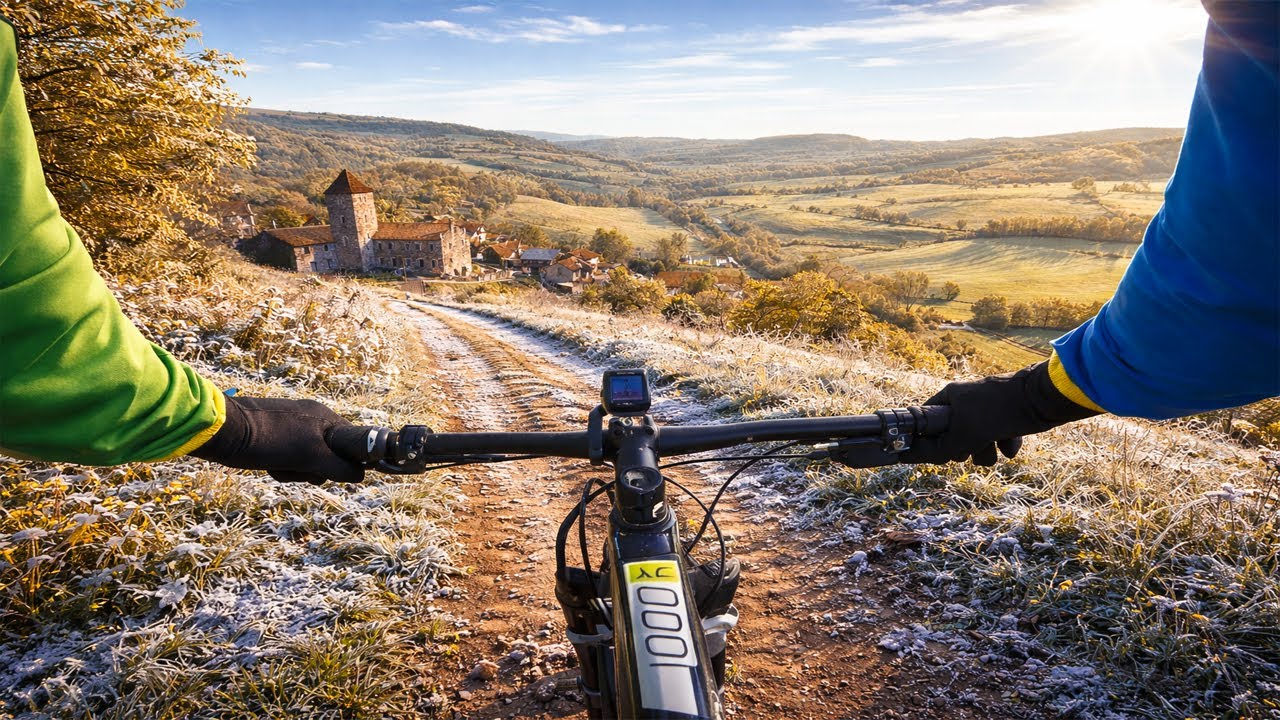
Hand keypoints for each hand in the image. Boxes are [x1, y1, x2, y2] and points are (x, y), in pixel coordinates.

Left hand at [189, 396, 364, 482]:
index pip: (351, 442)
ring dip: (294, 470)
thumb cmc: (269, 440)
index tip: (331, 470)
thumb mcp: (309, 455)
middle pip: (328, 456)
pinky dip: (280, 467)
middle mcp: (310, 420)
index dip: (345, 460)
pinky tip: (267, 464)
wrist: (222, 431)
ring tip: (277, 465)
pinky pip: (288, 459)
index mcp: (324, 417)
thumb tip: (361, 475)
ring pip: (306, 462)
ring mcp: (291, 429)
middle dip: (312, 469)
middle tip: (297, 467)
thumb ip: (338, 466)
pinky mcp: (273, 438)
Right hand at [899, 361, 1100, 465]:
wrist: (1044, 399)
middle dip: (964, 448)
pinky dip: (1004, 444)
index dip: (928, 439)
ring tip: (996, 448)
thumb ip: (941, 447)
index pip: (926, 419)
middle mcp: (966, 402)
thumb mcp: (967, 432)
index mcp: (951, 397)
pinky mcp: (1006, 418)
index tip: (938, 453)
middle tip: (970, 449)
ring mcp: (987, 411)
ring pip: (976, 441)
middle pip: (952, 436)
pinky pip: (997, 439)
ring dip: (986, 451)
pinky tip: (1012, 443)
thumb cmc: (1001, 410)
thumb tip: (910, 457)